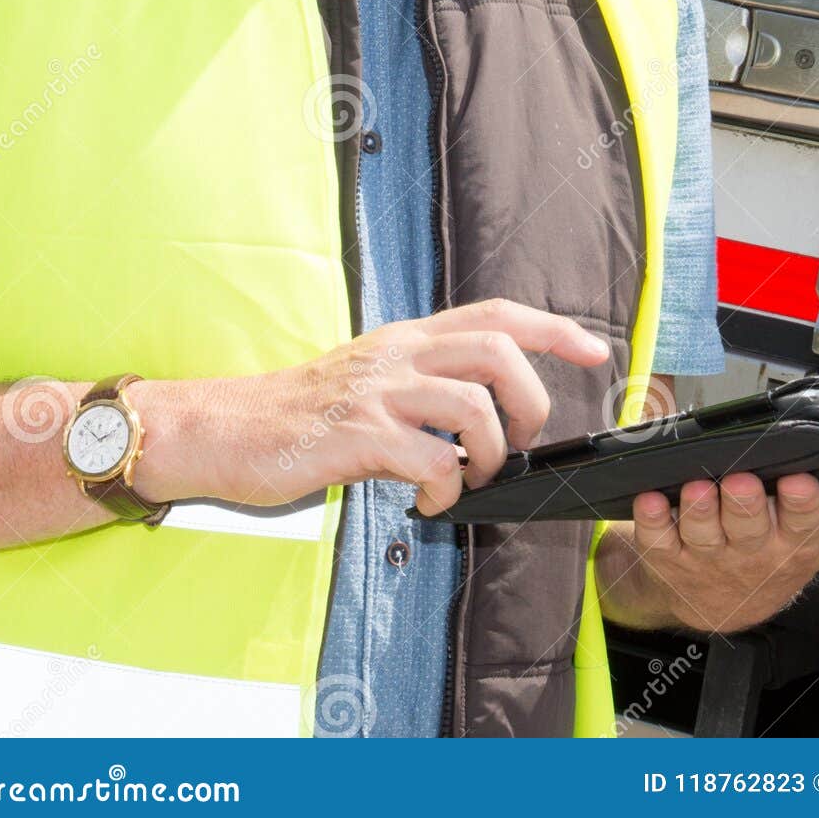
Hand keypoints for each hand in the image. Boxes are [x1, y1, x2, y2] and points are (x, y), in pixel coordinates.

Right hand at [131, 299, 608, 516]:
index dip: (554, 328)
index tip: (596, 350)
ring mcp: (377, 391)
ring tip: (469, 481)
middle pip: (498, 350)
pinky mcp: (355, 434)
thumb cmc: (297, 415)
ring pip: (474, 405)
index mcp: (406, 339)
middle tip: (517, 444)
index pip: (496, 314)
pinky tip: (427, 502)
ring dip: (490, 453)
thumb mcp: (367, 379)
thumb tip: (481, 418)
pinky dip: (445, 491)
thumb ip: (420, 385)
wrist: (222, 429)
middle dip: (531, 402)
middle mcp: (397, 354)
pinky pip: (430, 460)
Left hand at [607, 469, 818, 632]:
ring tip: (697, 488)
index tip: (800, 483)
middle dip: (746, 506)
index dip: (803, 506)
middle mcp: (753, 550)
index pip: (806, 523)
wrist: (718, 605)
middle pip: (751, 527)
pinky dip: (650, 518)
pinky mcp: (668, 555)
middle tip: (741, 484)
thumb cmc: (781, 552)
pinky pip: (655, 536)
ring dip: (698, 509)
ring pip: (702, 531)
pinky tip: (649, 498)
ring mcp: (707, 555)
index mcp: (797, 541)